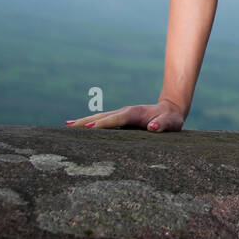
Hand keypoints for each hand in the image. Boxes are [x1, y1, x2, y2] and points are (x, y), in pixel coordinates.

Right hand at [65, 98, 184, 132]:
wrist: (170, 109)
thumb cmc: (171, 119)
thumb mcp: (171, 123)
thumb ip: (163, 124)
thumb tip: (152, 127)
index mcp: (134, 113)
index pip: (116, 119)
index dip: (102, 124)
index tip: (87, 129)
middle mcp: (124, 112)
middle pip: (102, 116)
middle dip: (85, 121)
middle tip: (67, 127)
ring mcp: (121, 115)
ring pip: (99, 117)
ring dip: (84, 121)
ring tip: (67, 125)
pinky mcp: (120, 119)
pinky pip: (103, 121)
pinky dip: (89, 123)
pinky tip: (79, 128)